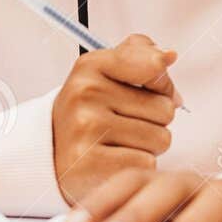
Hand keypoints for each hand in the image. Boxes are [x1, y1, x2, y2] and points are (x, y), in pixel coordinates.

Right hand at [51, 33, 180, 206]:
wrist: (51, 154)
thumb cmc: (90, 111)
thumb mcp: (106, 73)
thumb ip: (140, 55)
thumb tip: (169, 56)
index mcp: (91, 66)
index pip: (155, 67)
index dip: (162, 85)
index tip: (148, 91)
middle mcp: (85, 94)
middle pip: (165, 109)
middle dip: (154, 120)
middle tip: (124, 124)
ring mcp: (86, 130)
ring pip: (160, 138)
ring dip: (148, 145)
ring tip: (119, 143)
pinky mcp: (91, 164)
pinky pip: (147, 163)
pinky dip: (138, 165)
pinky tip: (115, 161)